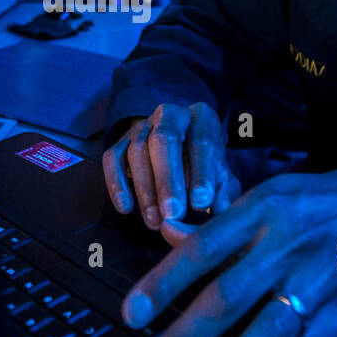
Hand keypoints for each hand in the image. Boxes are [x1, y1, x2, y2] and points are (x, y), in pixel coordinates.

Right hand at [102, 102, 239, 232]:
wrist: (181, 152)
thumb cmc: (205, 167)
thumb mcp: (221, 176)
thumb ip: (223, 193)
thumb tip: (217, 210)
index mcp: (202, 118)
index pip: (202, 141)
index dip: (202, 173)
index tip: (201, 204)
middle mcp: (170, 115)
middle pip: (165, 140)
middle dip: (168, 179)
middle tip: (173, 213)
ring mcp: (142, 126)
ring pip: (137, 151)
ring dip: (145, 190)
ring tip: (155, 222)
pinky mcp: (121, 140)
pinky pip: (113, 159)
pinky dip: (116, 184)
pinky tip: (126, 208)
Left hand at [119, 168, 336, 336]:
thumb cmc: (323, 204)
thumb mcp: (271, 199)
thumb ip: (221, 227)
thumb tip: (168, 234)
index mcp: (258, 213)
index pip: (202, 249)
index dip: (164, 283)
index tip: (132, 316)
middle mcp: (284, 246)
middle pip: (228, 296)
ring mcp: (316, 279)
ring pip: (269, 328)